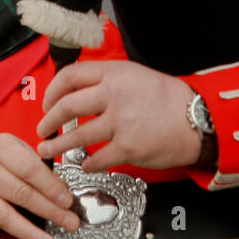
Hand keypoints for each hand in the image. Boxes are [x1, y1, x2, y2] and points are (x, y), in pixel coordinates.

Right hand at [0, 133, 79, 238]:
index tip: (67, 200)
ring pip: (4, 215)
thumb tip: (61, 188)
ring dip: (29, 232)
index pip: (29, 169)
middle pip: (21, 194)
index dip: (50, 186)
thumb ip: (36, 165)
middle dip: (49, 210)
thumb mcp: (12, 147)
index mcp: (1, 151)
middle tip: (69, 222)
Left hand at [36, 60, 200, 171]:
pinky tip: (84, 165)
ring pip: (76, 136)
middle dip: (48, 121)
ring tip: (48, 150)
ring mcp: (120, 122)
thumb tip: (74, 91)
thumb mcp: (134, 75)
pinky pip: (97, 159)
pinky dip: (86, 164)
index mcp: (113, 73)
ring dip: (57, 145)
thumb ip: (105, 80)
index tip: (46, 103)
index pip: (70, 76)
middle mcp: (114, 95)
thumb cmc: (166, 98)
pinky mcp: (128, 148)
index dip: (51, 91)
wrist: (196, 119)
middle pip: (66, 107)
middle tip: (42, 129)